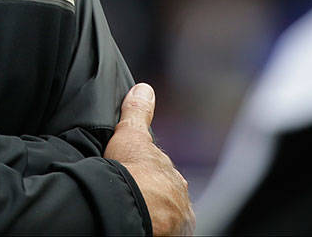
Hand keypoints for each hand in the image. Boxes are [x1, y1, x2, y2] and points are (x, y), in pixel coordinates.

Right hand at [103, 83, 193, 236]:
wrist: (131, 205)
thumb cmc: (131, 170)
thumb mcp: (130, 135)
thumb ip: (137, 112)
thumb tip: (144, 88)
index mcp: (174, 178)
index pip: (162, 177)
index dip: (148, 177)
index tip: (134, 179)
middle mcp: (181, 200)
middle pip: (166, 198)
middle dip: (154, 198)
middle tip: (132, 198)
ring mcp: (177, 222)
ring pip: (167, 218)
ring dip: (155, 217)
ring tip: (136, 215)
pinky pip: (163, 233)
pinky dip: (155, 230)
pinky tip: (142, 228)